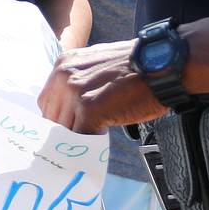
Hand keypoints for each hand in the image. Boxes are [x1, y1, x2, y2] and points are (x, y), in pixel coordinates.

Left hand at [37, 40, 164, 133]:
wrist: (160, 65)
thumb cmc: (136, 68)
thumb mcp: (97, 64)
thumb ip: (79, 80)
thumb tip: (69, 108)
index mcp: (63, 64)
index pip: (47, 103)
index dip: (61, 118)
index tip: (71, 128)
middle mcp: (64, 75)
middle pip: (53, 118)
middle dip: (67, 131)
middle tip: (83, 138)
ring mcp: (74, 92)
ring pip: (65, 130)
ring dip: (78, 139)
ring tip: (94, 139)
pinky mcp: (89, 108)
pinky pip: (80, 137)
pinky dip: (88, 145)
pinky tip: (101, 140)